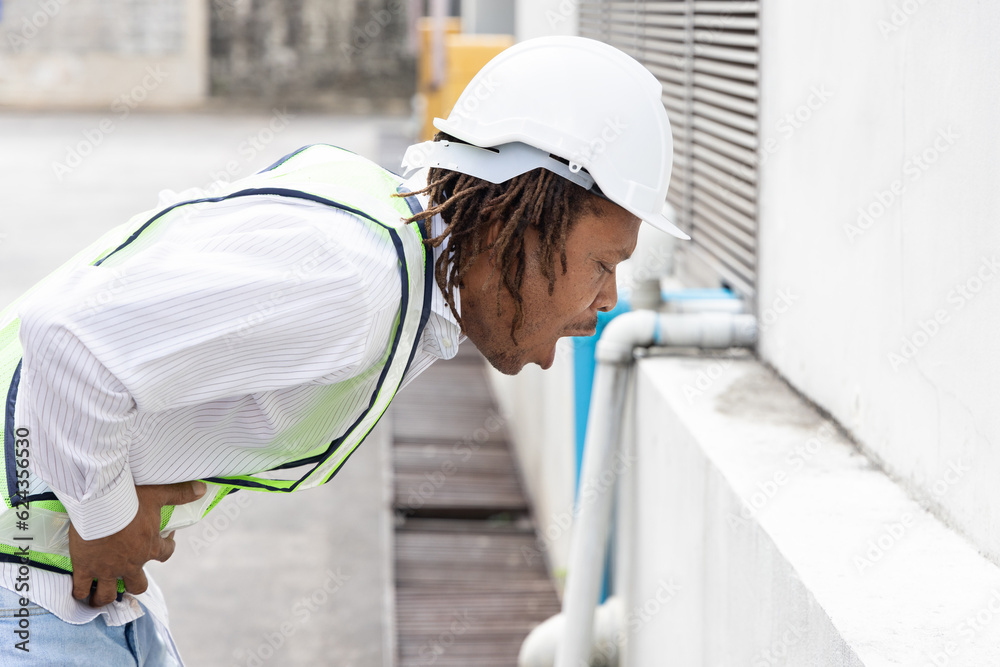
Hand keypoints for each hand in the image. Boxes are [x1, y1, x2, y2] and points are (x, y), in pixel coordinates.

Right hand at [68, 480, 206, 606]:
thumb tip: (202, 489)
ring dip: (106, 597)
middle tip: (129, 576)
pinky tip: (78, 592)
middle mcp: (130, 563)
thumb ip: (180, 493)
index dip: (167, 548)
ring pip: (108, 595)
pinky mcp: (85, 568)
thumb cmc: (130, 497)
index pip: (166, 554)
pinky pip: (80, 589)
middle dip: (134, 584)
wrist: (99, 502)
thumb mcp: (158, 493)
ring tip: (101, 594)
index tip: (165, 541)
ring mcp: (107, 569)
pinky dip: (79, 593)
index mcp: (150, 547)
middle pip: (138, 585)